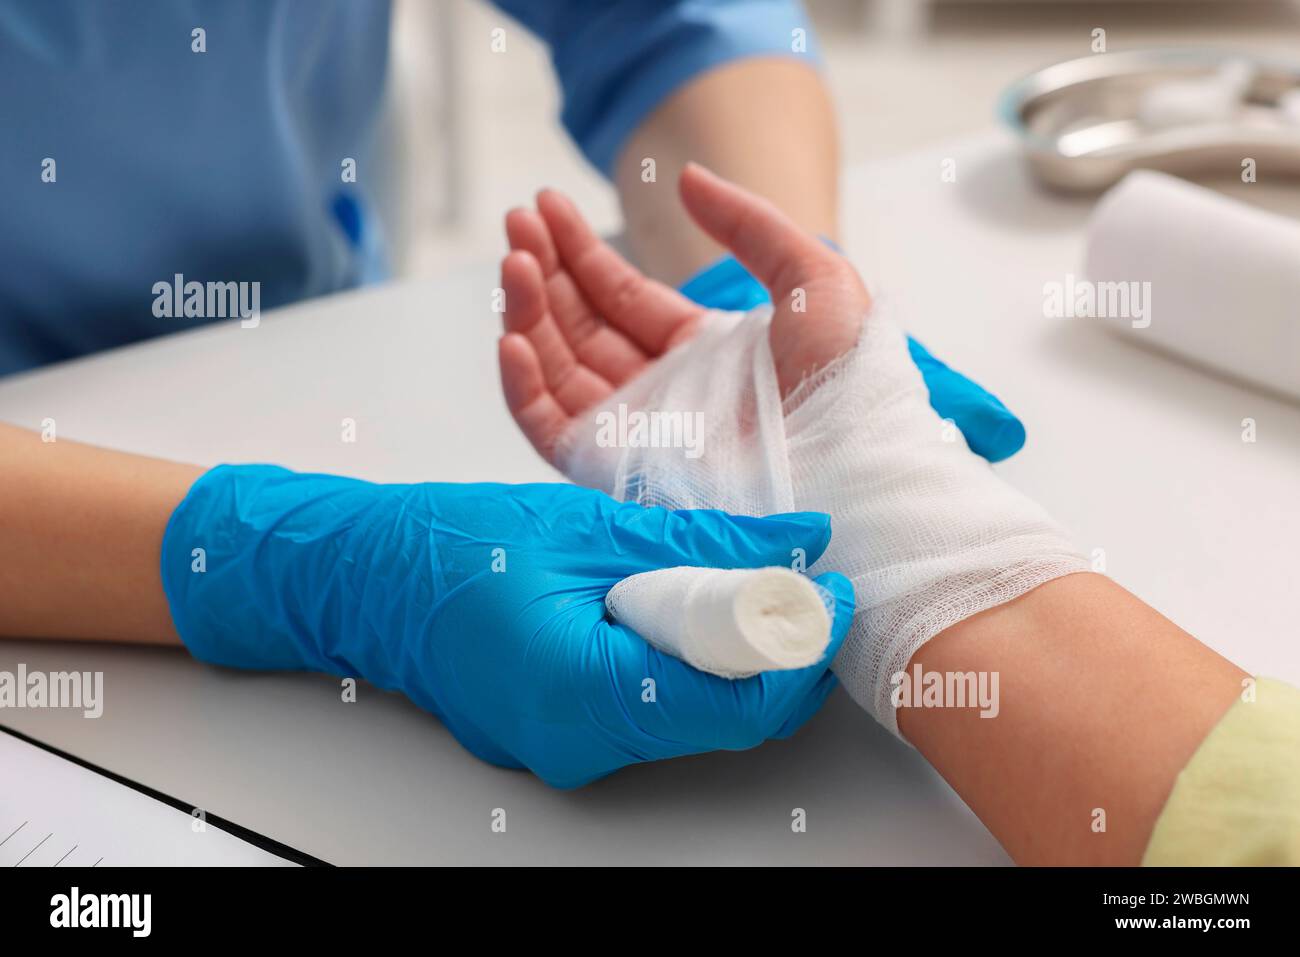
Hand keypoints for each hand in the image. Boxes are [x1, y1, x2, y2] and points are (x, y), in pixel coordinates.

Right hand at [161, 466, 854, 787]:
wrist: (363, 578)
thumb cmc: (448, 549)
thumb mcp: (590, 527)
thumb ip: (705, 538)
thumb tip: (795, 538)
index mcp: (586, 693)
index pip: (742, 701)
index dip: (804, 646)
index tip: (832, 590)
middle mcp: (582, 743)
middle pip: (726, 715)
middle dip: (775, 648)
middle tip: (795, 579)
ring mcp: (570, 748)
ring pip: (693, 713)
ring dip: (730, 650)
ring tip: (736, 578)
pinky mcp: (564, 733)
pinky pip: (651, 708)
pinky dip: (682, 660)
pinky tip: (679, 604)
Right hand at [499, 163, 864, 462]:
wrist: (847, 457)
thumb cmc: (846, 375)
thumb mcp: (811, 275)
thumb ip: (748, 223)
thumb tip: (687, 177)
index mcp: (699, 348)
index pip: (619, 295)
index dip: (579, 249)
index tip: (546, 204)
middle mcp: (659, 388)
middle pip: (580, 322)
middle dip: (544, 267)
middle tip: (517, 218)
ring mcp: (632, 429)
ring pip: (556, 366)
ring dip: (528, 311)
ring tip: (515, 257)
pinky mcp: (613, 467)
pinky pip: (548, 427)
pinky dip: (521, 385)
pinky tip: (511, 334)